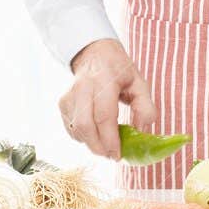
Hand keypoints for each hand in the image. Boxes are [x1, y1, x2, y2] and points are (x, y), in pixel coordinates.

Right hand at [59, 38, 155, 158]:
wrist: (95, 54)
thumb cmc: (120, 71)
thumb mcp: (140, 83)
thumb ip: (145, 107)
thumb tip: (142, 131)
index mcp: (104, 79)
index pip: (104, 115)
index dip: (110, 139)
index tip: (118, 155)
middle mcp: (83, 87)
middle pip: (85, 126)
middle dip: (99, 147)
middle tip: (113, 155)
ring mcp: (69, 95)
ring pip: (76, 129)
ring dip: (92, 144)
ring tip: (107, 144)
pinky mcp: (63, 104)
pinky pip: (71, 128)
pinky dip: (84, 138)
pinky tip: (96, 134)